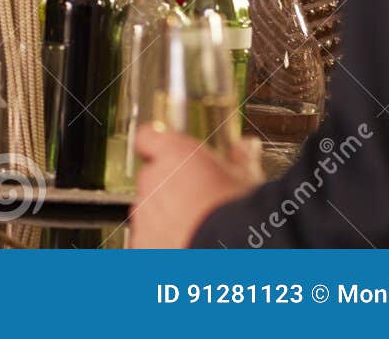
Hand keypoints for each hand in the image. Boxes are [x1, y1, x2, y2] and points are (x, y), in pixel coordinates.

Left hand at [130, 126, 263, 247]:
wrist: (230, 251)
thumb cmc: (238, 212)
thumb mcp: (246, 178)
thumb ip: (239, 158)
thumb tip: (245, 147)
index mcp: (173, 153)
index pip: (148, 138)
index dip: (158, 147)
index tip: (168, 155)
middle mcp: (152, 179)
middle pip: (152, 177)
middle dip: (170, 188)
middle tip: (196, 201)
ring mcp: (144, 212)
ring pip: (148, 210)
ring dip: (164, 217)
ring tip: (195, 230)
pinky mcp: (142, 244)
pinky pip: (146, 240)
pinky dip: (160, 244)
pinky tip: (186, 248)